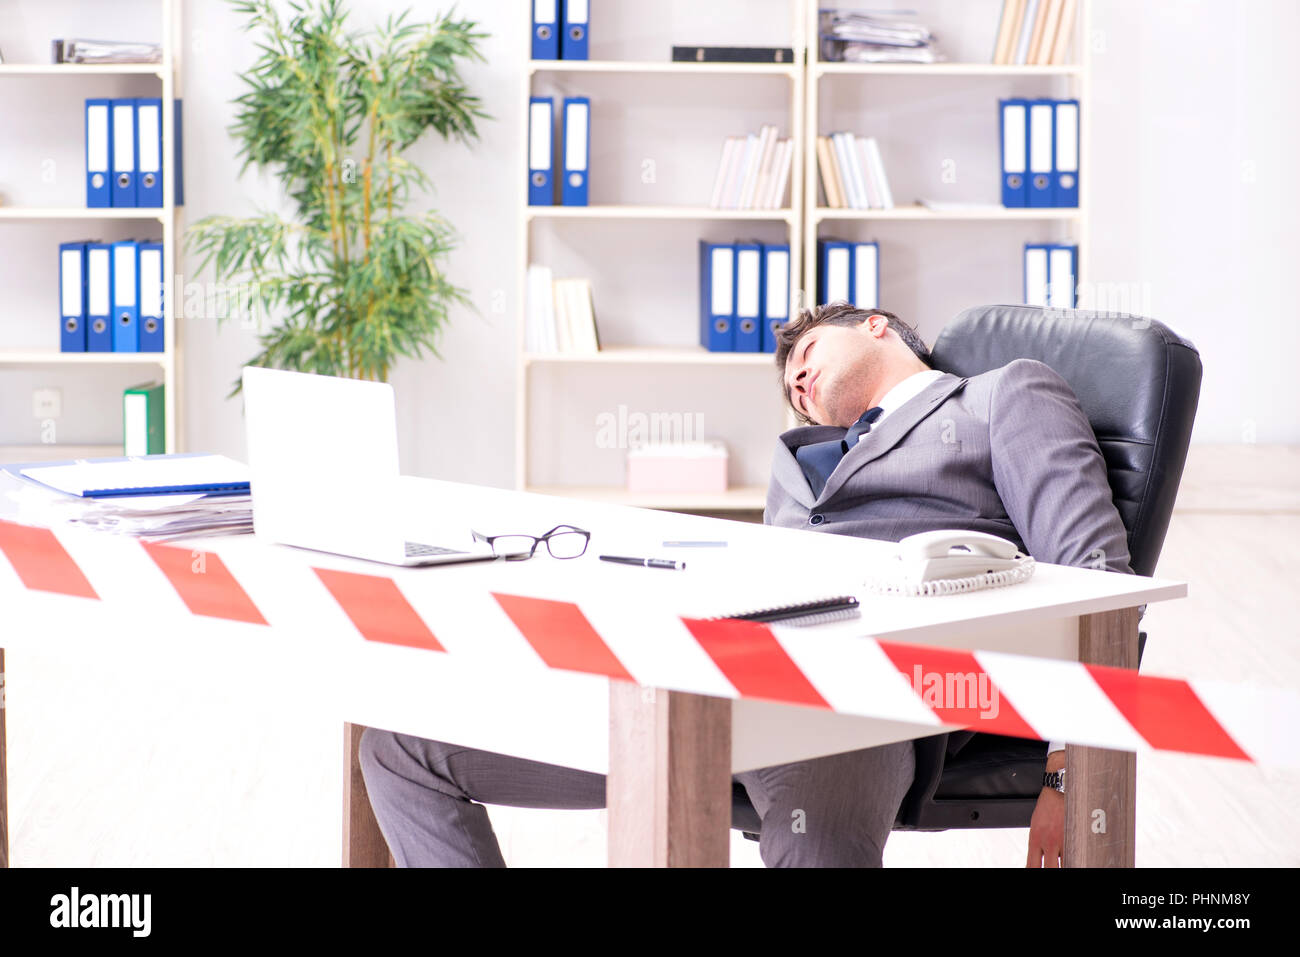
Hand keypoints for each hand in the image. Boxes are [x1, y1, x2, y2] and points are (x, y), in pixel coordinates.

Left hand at [1026, 750, 1064, 867]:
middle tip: (1051, 868)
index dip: (1032, 872)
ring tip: (1065, 863)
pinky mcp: (1074, 836)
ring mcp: (1062, 840)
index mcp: (1034, 840)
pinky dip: (1075, 859)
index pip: (1032, 865)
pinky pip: (1075, 854)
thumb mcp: (1035, 826)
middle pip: (1048, 869)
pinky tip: (1076, 859)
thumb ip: (1037, 844)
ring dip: (1064, 865)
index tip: (1035, 872)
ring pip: (1064, 864)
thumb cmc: (1046, 807)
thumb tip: (1038, 858)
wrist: (1058, 792)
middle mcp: (1047, 842)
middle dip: (1050, 870)